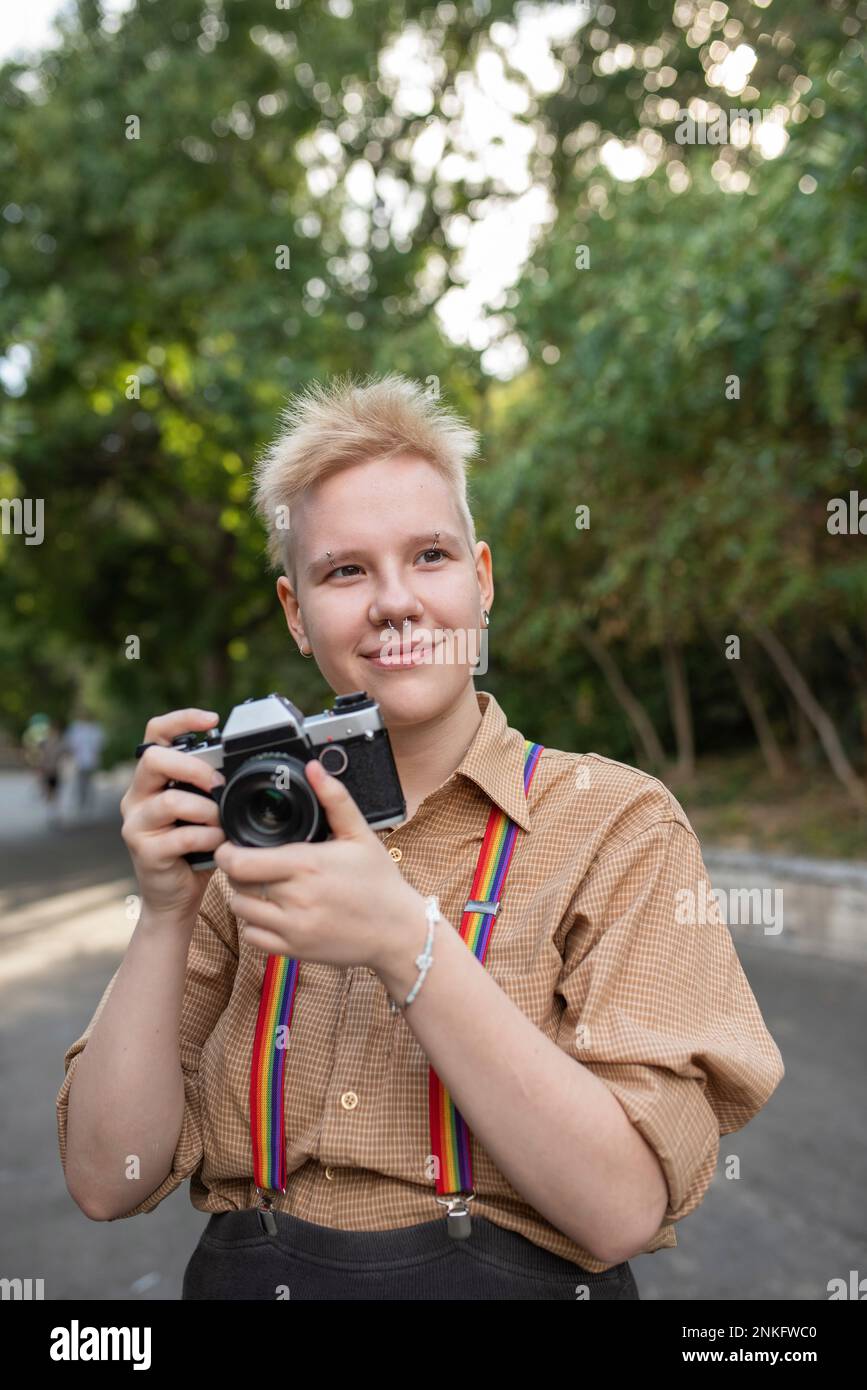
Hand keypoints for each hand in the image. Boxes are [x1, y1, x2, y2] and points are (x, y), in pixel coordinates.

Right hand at [120, 707, 226, 922]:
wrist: (175, 898)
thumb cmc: (193, 850)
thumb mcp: (201, 810)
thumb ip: (209, 787)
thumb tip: (240, 764)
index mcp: (151, 780)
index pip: (155, 734)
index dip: (181, 720)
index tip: (212, 719)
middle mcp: (136, 796)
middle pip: (154, 759)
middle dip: (194, 767)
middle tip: (218, 783)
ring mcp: (135, 823)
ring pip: (171, 800)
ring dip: (207, 810)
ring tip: (222, 822)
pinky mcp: (144, 850)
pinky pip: (182, 835)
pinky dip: (208, 837)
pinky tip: (217, 843)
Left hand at [213, 759, 424, 973]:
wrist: (397, 931)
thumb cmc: (379, 882)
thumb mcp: (360, 834)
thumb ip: (334, 798)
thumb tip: (314, 768)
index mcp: (307, 864)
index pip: (240, 861)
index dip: (227, 851)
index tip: (233, 845)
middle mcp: (296, 898)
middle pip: (236, 883)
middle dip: (236, 870)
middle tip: (251, 862)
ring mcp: (293, 928)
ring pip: (241, 909)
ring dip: (243, 895)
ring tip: (262, 885)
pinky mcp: (294, 951)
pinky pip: (253, 937)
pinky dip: (254, 924)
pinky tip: (271, 911)